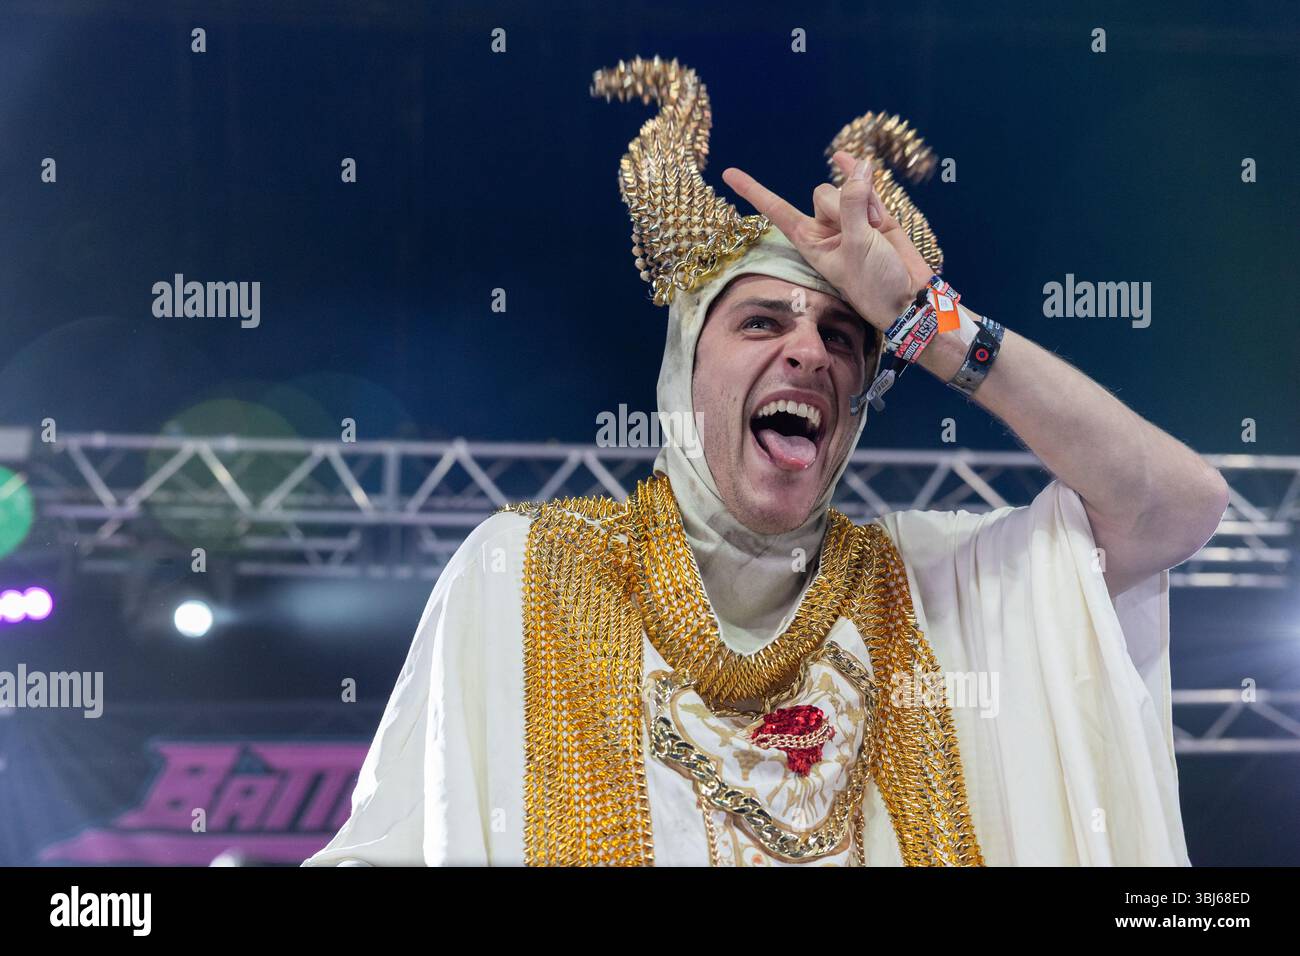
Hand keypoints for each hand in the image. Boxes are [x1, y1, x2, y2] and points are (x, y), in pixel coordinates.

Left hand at [721, 151, 931, 330]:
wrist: (910, 298)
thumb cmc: (876, 284)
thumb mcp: (858, 246)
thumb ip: (855, 205)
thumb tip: (860, 167)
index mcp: (810, 242)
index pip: (776, 211)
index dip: (754, 191)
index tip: (728, 173)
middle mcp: (825, 229)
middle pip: (823, 192)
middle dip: (844, 203)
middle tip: (865, 234)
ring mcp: (850, 219)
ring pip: (848, 188)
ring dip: (867, 201)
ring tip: (879, 231)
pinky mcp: (874, 213)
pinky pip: (862, 184)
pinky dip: (859, 171)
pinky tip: (855, 160)